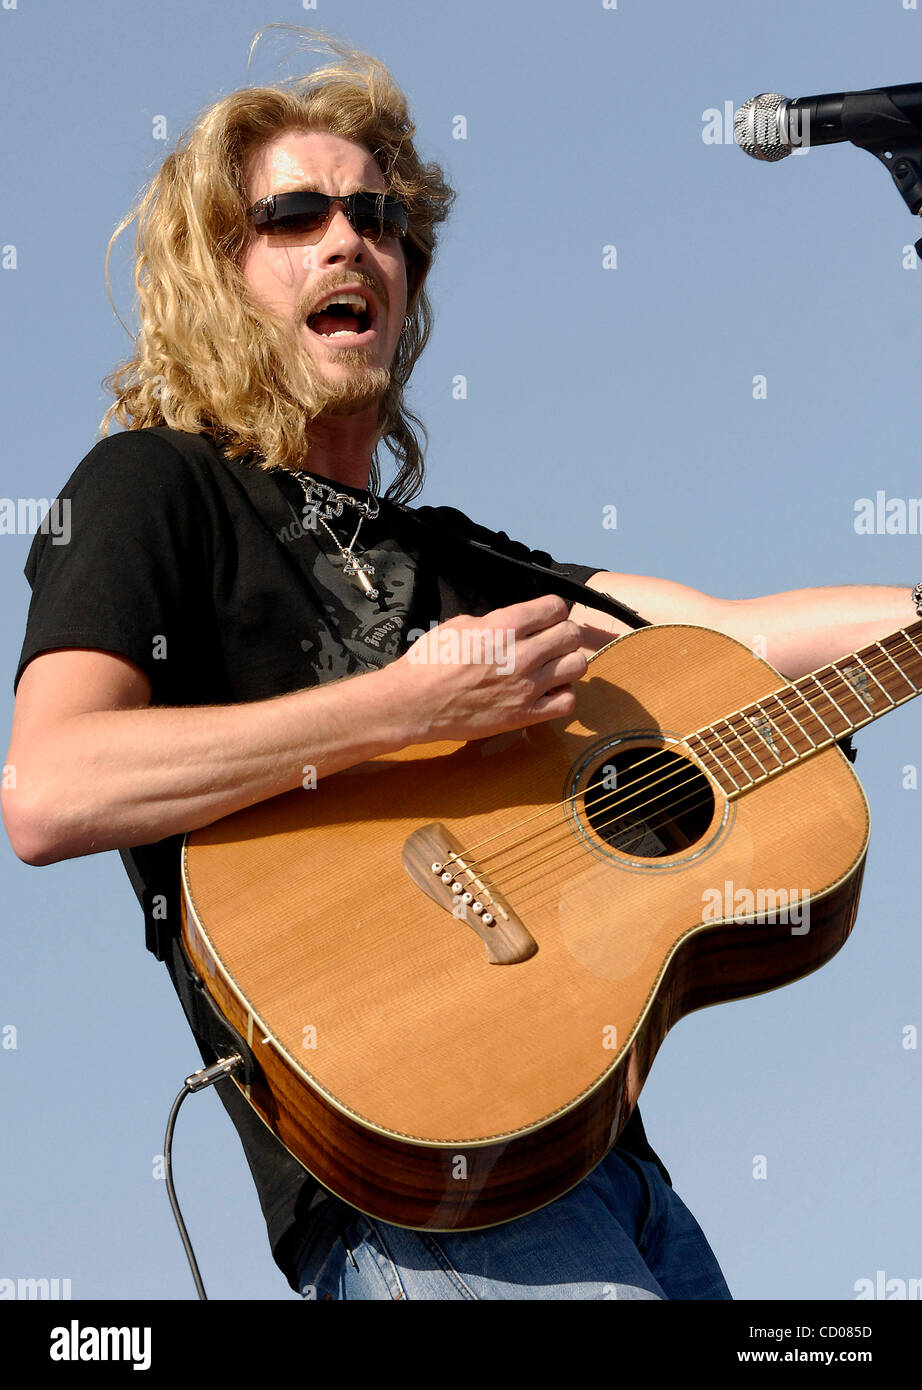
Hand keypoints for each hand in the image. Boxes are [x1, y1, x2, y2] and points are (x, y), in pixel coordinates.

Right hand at [390, 594, 587, 743]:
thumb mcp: (460, 625)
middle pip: (572, 634)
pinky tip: (547, 692)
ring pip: (578, 665)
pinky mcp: (524, 715)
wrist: (414, 703)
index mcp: (505, 625)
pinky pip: (567, 702)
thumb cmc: (429, 662)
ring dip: (567, 663)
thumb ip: (495, 621)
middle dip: (564, 634)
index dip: (553, 610)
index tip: (547, 618)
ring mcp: (527, 686)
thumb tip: (515, 623)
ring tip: (552, 668)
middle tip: (551, 642)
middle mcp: (522, 653)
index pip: (556, 606)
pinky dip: (562, 695)